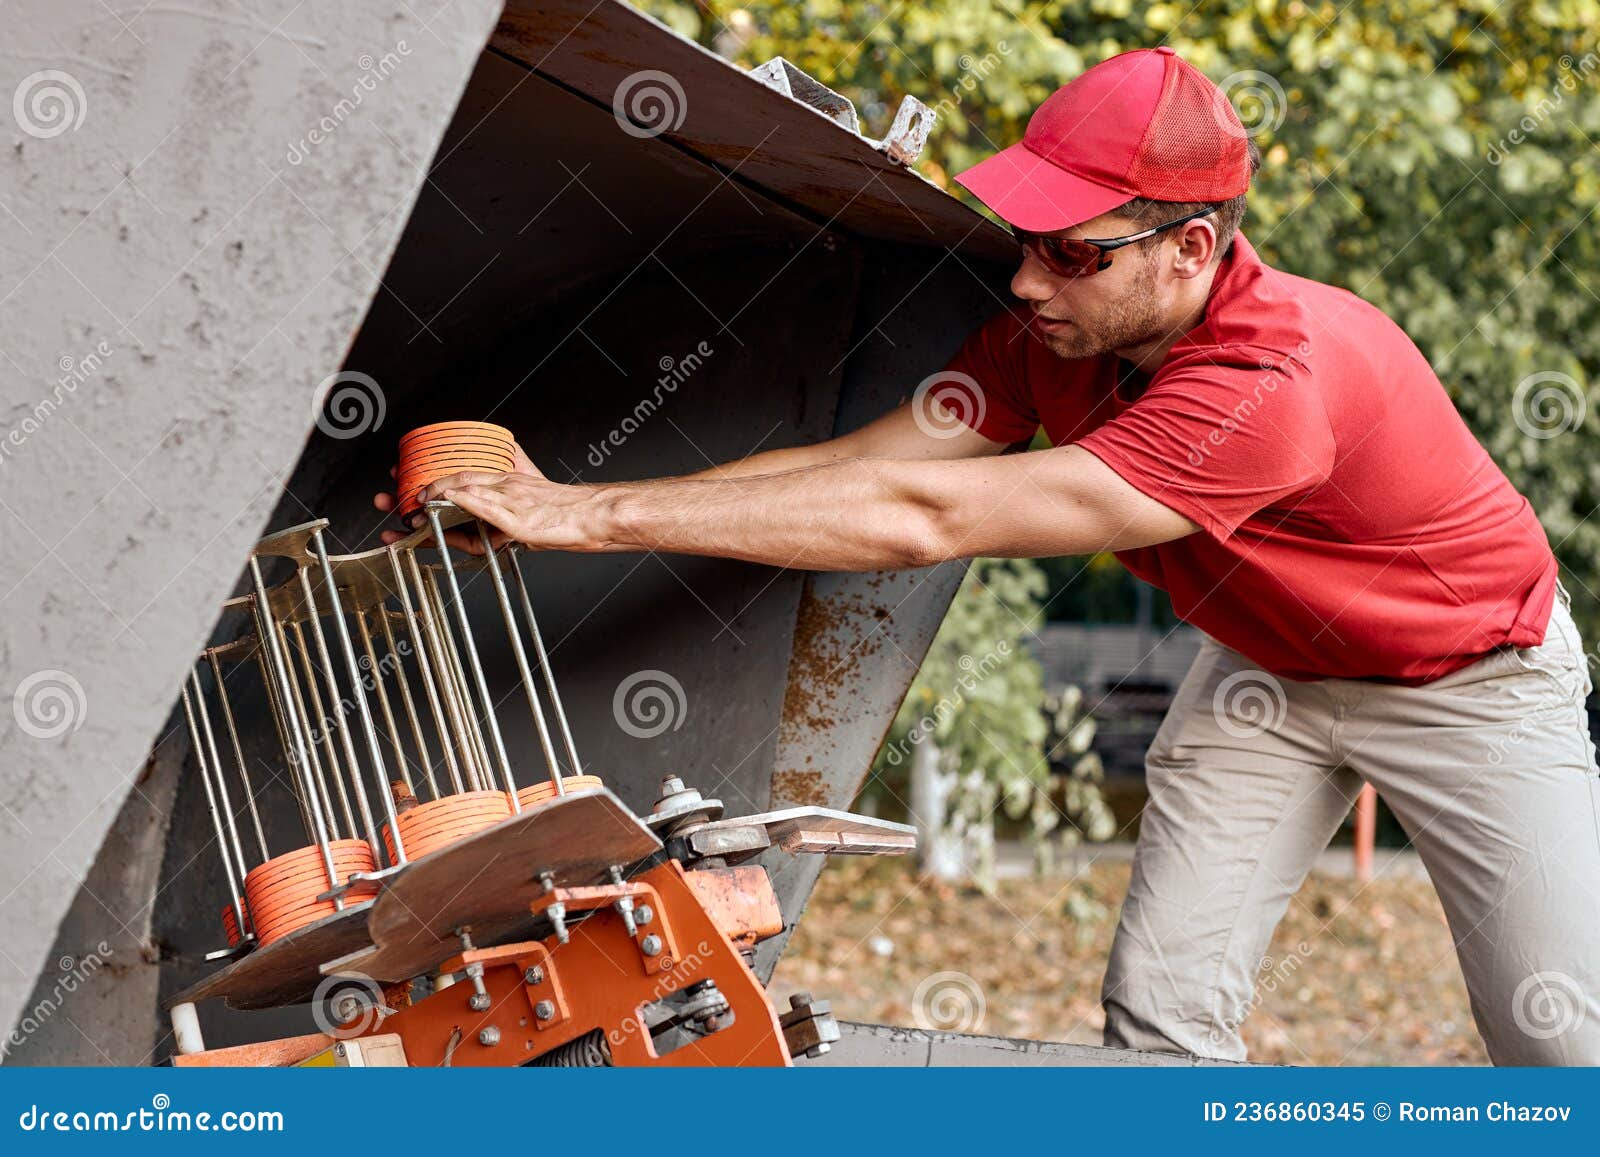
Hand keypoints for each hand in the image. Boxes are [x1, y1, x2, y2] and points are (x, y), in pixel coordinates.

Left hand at [376, 443, 603, 555]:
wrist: (593, 516)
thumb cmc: (566, 511)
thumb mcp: (534, 489)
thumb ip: (514, 479)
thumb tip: (498, 472)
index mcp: (504, 480)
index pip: (456, 475)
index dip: (424, 479)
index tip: (399, 480)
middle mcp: (503, 486)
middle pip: (451, 480)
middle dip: (414, 490)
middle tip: (386, 497)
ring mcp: (510, 501)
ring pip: (463, 492)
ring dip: (432, 499)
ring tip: (407, 509)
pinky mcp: (518, 519)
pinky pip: (486, 506)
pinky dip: (463, 500)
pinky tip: (446, 499)